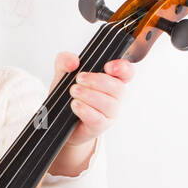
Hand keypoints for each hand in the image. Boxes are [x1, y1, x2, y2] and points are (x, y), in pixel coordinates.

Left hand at [46, 51, 134, 176]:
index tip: (108, 67)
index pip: (127, 72)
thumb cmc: (69, 95)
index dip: (122, 68)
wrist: (60, 119)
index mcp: (111, 79)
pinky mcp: (100, 126)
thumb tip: (73, 62)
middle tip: (79, 79)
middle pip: (118, 88)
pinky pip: (98, 118)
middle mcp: (114, 96)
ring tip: (74, 91)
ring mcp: (109, 113)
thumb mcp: (64, 73)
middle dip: (98, 81)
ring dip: (90, 96)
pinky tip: (75, 104)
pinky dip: (86, 110)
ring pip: (109, 104)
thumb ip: (65, 61)